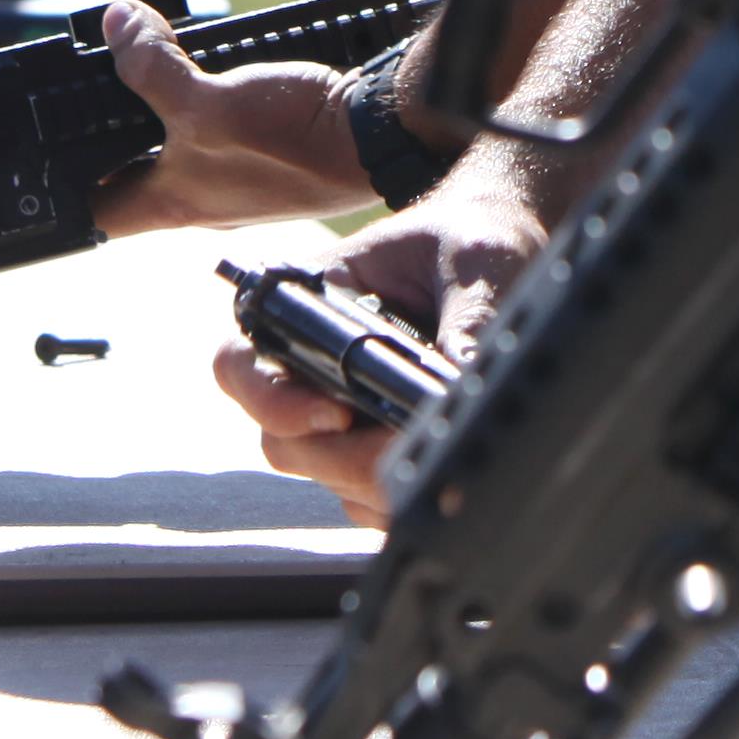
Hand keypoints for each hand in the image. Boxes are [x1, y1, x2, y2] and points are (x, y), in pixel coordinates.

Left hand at [86, 0, 375, 232]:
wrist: (378, 135)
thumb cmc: (297, 141)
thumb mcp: (206, 100)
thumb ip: (151, 68)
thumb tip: (116, 29)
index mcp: (172, 204)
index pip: (95, 213)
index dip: (61, 188)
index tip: (44, 155)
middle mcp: (199, 200)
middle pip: (131, 170)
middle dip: (110, 127)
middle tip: (99, 82)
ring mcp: (232, 180)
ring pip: (174, 147)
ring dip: (160, 107)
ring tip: (152, 63)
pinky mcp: (262, 156)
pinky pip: (214, 131)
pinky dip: (201, 100)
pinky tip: (208, 70)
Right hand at [209, 171, 552, 528]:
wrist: (497, 250)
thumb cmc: (466, 240)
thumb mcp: (473, 262)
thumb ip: (469, 319)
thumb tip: (464, 382)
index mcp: (302, 306)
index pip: (241, 364)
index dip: (277, 402)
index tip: (341, 415)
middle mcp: (306, 365)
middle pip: (284, 441)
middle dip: (348, 458)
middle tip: (416, 448)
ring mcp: (335, 413)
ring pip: (325, 476)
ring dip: (378, 480)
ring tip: (440, 455)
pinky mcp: (371, 447)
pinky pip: (362, 498)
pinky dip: (397, 497)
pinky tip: (443, 472)